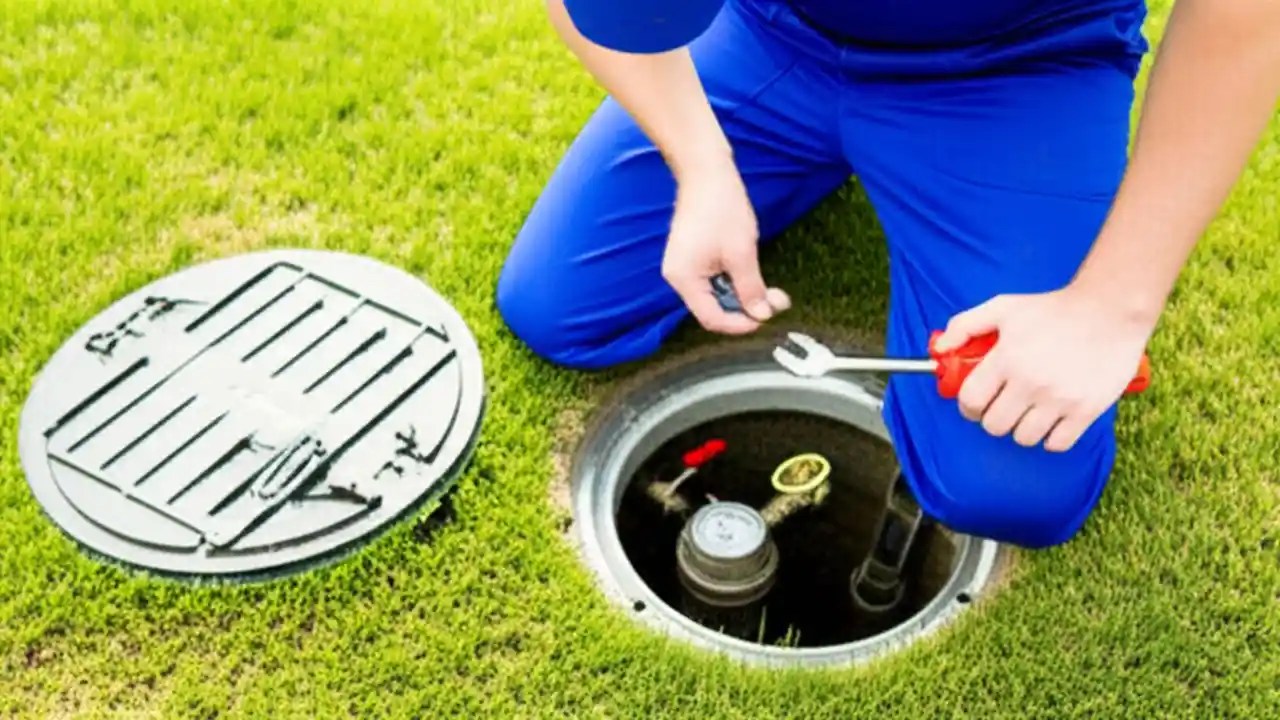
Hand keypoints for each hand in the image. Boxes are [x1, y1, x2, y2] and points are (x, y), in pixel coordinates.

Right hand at [661, 158, 789, 333]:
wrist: (706, 172)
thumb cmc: (721, 208)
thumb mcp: (742, 253)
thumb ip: (751, 288)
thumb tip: (762, 315)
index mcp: (684, 280)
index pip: (712, 319)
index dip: (741, 324)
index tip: (766, 317)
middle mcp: (679, 278)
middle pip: (715, 308)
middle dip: (748, 307)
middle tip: (778, 300)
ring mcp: (685, 267)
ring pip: (718, 294)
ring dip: (745, 293)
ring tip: (772, 287)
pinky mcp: (693, 257)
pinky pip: (715, 280)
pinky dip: (736, 280)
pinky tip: (753, 271)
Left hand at [932, 285, 1154, 451]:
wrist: (1110, 310)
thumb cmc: (1053, 308)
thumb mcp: (1003, 307)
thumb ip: (965, 326)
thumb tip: (939, 351)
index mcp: (1007, 358)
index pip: (971, 401)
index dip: (968, 407)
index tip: (975, 405)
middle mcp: (1031, 382)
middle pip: (994, 426)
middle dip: (993, 419)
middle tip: (1003, 407)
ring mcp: (1060, 399)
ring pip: (1024, 438)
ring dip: (1022, 429)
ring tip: (1029, 412)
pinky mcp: (1086, 410)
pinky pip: (1057, 444)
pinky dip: (1051, 438)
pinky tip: (1052, 420)